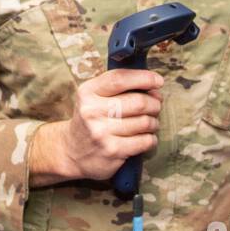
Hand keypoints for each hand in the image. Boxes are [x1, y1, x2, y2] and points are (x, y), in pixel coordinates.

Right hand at [30, 69, 163, 186]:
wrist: (71, 152)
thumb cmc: (90, 120)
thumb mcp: (93, 97)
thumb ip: (118, 87)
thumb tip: (154, 86)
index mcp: (88, 92)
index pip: (120, 79)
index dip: (144, 77)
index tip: (158, 81)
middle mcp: (92, 111)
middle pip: (139, 102)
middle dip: (154, 103)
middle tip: (155, 106)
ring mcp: (102, 133)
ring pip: (145, 122)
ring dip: (153, 122)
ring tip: (149, 123)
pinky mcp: (112, 151)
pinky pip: (145, 141)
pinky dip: (151, 139)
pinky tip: (144, 138)